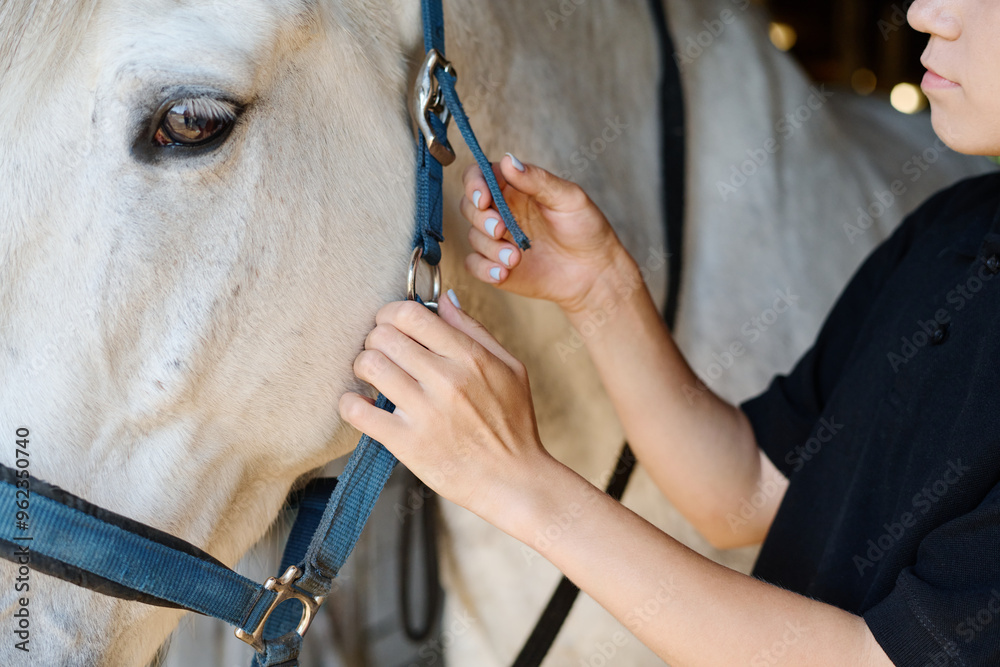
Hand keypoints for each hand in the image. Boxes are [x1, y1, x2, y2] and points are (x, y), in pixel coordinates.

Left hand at [338, 294, 552, 520]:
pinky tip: (360, 404)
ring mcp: (424, 412)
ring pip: (369, 365)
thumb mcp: (510, 368)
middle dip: (376, 339)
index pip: (412, 315)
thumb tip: (444, 300)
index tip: (392, 324)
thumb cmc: (513, 424)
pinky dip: (350, 403)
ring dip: (363, 366)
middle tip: (382, 352)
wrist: (514, 481)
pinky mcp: (406, 443)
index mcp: (470, 357)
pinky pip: (358, 411)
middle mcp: (446, 380)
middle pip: (385, 336)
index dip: (392, 313)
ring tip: (374, 377)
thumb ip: (474, 330)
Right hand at [460, 154, 630, 313]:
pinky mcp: (495, 264)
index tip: (484, 199)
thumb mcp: (568, 198)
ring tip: (516, 258)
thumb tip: (508, 160)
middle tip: (501, 229)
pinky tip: (503, 272)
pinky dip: (484, 269)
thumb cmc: (586, 228)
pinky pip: (474, 264)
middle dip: (481, 218)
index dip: (474, 184)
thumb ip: (537, 180)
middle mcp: (501, 210)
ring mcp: (497, 239)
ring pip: (473, 237)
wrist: (594, 272)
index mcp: (515, 187)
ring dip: (490, 248)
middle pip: (468, 206)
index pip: (479, 175)